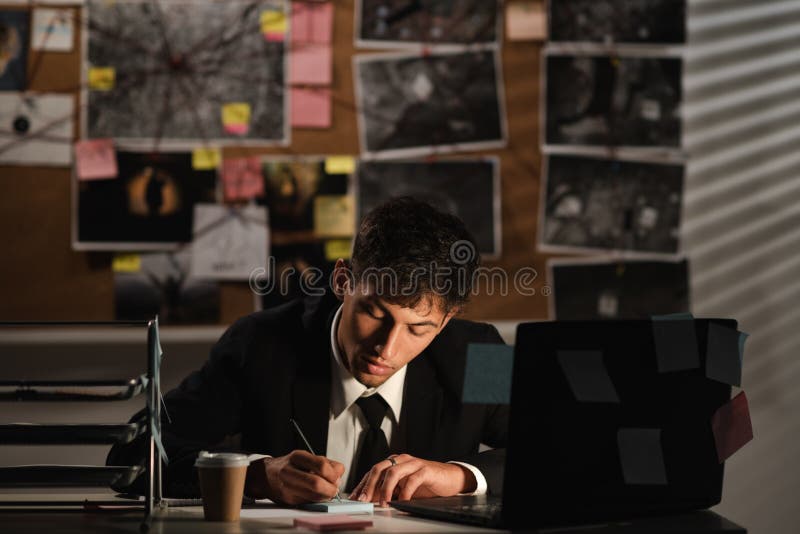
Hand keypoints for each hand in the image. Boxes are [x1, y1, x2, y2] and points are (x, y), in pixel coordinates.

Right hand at [245, 450, 343, 504]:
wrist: (267, 476)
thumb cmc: (290, 465)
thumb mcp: (306, 457)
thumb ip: (325, 463)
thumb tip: (339, 475)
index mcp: (297, 457)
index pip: (321, 465)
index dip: (333, 474)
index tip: (336, 477)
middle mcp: (289, 471)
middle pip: (317, 483)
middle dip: (331, 488)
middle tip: (334, 488)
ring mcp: (287, 487)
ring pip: (314, 496)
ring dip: (326, 496)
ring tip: (327, 491)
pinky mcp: (288, 500)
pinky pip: (309, 502)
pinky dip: (317, 500)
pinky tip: (316, 494)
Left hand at [349, 454, 475, 505]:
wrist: (450, 478)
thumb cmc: (426, 483)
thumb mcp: (403, 487)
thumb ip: (390, 490)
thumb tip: (371, 501)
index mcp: (394, 462)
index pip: (373, 471)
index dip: (362, 484)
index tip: (355, 497)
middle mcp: (402, 460)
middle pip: (379, 468)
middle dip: (369, 485)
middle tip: (364, 499)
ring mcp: (413, 463)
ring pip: (393, 472)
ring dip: (385, 488)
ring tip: (382, 502)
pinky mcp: (425, 470)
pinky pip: (412, 480)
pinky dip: (405, 492)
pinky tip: (402, 502)